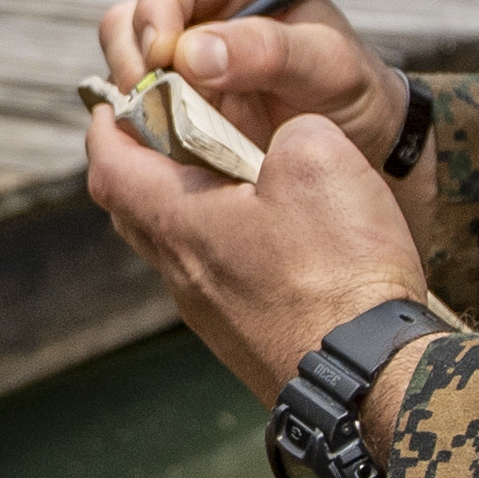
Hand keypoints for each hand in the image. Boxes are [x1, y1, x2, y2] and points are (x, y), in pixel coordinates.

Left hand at [81, 77, 439, 430]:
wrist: (369, 378)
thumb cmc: (339, 272)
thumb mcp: (321, 160)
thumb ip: (290, 130)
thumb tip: (288, 142)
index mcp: (179, 223)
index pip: (109, 167)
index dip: (109, 125)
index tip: (120, 99)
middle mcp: (181, 274)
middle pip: (135, 210)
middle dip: (147, 163)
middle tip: (175, 128)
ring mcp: (211, 314)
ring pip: (179, 247)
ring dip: (195, 206)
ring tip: (237, 174)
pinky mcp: (244, 337)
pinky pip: (219, 279)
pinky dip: (231, 245)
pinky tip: (277, 236)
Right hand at [95, 0, 401, 164]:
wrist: (365, 147)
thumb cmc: (354, 89)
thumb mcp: (327, 64)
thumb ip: (267, 51)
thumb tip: (189, 54)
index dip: (157, 7)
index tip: (162, 53)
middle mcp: (201, 16)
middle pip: (132, 20)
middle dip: (135, 59)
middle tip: (156, 99)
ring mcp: (183, 66)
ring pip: (125, 67)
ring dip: (136, 99)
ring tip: (169, 129)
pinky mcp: (177, 111)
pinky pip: (138, 115)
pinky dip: (143, 132)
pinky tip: (170, 150)